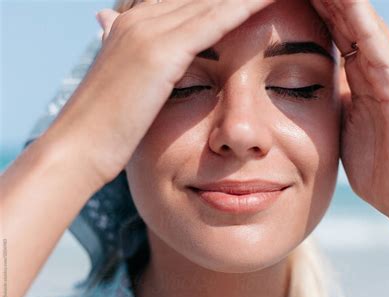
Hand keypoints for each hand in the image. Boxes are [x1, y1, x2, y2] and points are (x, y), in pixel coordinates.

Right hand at [47, 0, 273, 185]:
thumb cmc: (106, 127)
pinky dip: (243, 8)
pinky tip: (269, 2)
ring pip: (211, 1)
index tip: (252, 1)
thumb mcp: (126, 87)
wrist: (78, 148)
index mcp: (131, 24)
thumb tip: (144, 56)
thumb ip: (140, 64)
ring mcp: (149, 31)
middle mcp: (139, 19)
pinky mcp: (161, 51)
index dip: (220, 0)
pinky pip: (213, 22)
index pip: (187, 2)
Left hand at [310, 0, 388, 218]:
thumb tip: (306, 90)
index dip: (310, 7)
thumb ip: (334, 99)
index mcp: (363, 72)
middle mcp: (379, 62)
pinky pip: (373, 38)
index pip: (333, 28)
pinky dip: (354, 13)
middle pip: (344, 15)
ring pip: (358, 17)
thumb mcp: (345, 122)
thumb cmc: (377, 164)